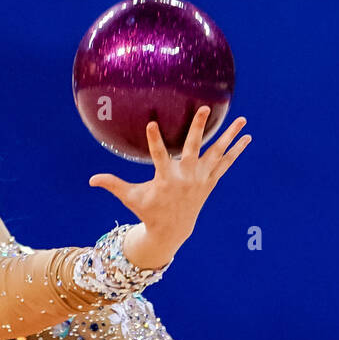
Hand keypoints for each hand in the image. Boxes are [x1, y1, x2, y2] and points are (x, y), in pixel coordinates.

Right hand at [87, 106, 250, 243]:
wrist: (173, 231)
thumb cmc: (148, 211)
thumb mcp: (130, 198)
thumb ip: (113, 185)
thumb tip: (91, 180)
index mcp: (165, 179)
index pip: (158, 156)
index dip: (154, 140)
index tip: (150, 124)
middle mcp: (186, 177)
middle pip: (193, 149)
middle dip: (197, 128)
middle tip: (203, 108)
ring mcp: (201, 180)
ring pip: (217, 154)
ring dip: (230, 136)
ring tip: (243, 119)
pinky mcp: (210, 182)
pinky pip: (226, 163)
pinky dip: (236, 151)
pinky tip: (247, 137)